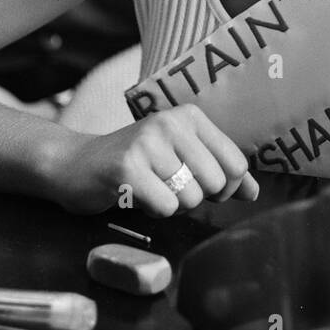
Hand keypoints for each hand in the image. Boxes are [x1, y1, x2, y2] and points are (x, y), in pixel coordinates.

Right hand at [56, 104, 259, 215]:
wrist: (75, 164)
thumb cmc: (135, 165)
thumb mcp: (181, 159)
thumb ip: (220, 173)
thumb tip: (255, 192)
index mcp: (189, 117)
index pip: (237, 164)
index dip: (225, 188)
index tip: (199, 184)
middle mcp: (170, 123)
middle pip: (216, 183)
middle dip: (195, 198)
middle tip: (166, 186)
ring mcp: (147, 143)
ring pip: (191, 198)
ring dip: (171, 205)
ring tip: (148, 188)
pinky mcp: (127, 168)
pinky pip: (165, 207)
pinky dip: (153, 212)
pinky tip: (134, 196)